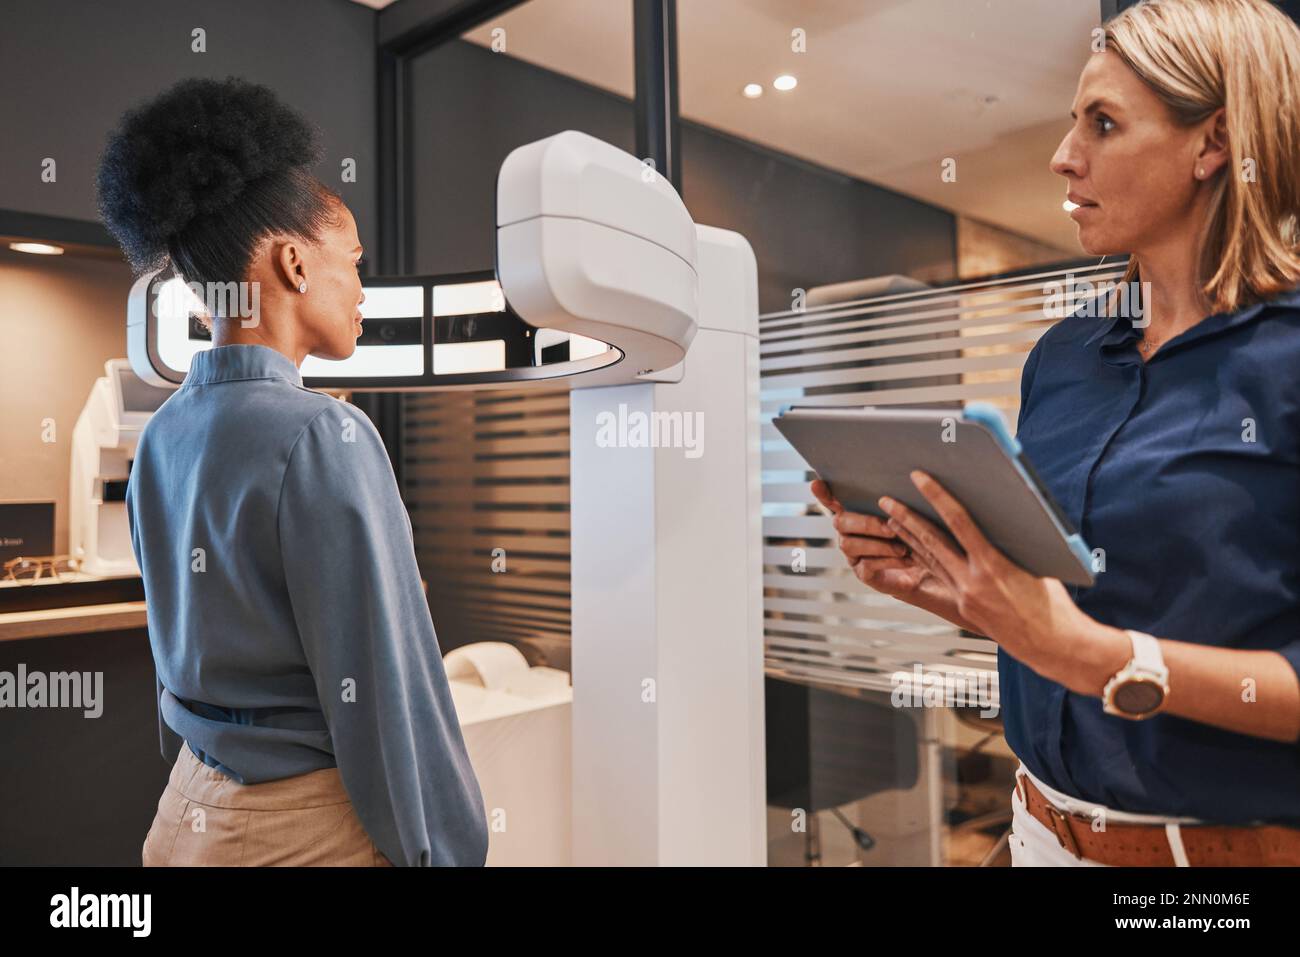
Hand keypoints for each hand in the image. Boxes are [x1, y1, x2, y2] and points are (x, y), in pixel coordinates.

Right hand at [810, 478, 963, 619]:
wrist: (938, 569)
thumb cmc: (927, 533)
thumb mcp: (916, 512)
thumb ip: (903, 498)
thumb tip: (914, 474)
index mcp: (858, 512)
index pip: (833, 500)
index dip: (823, 494)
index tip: (817, 483)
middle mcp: (850, 532)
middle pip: (840, 522)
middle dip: (865, 522)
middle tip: (890, 525)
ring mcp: (855, 554)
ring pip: (849, 544)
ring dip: (877, 543)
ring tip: (902, 545)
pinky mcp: (865, 573)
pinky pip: (866, 565)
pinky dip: (886, 560)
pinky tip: (905, 558)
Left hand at [880, 470, 1127, 695]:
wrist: (1051, 645)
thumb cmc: (1052, 604)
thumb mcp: (1035, 563)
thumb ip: (1010, 541)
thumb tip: (994, 514)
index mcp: (993, 566)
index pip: (958, 522)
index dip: (937, 497)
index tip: (920, 479)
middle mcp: (972, 581)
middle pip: (932, 542)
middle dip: (906, 518)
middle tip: (886, 500)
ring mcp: (965, 596)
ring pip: (930, 560)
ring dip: (909, 538)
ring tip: (890, 520)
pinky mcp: (963, 607)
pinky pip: (939, 576)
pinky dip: (925, 559)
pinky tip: (913, 548)